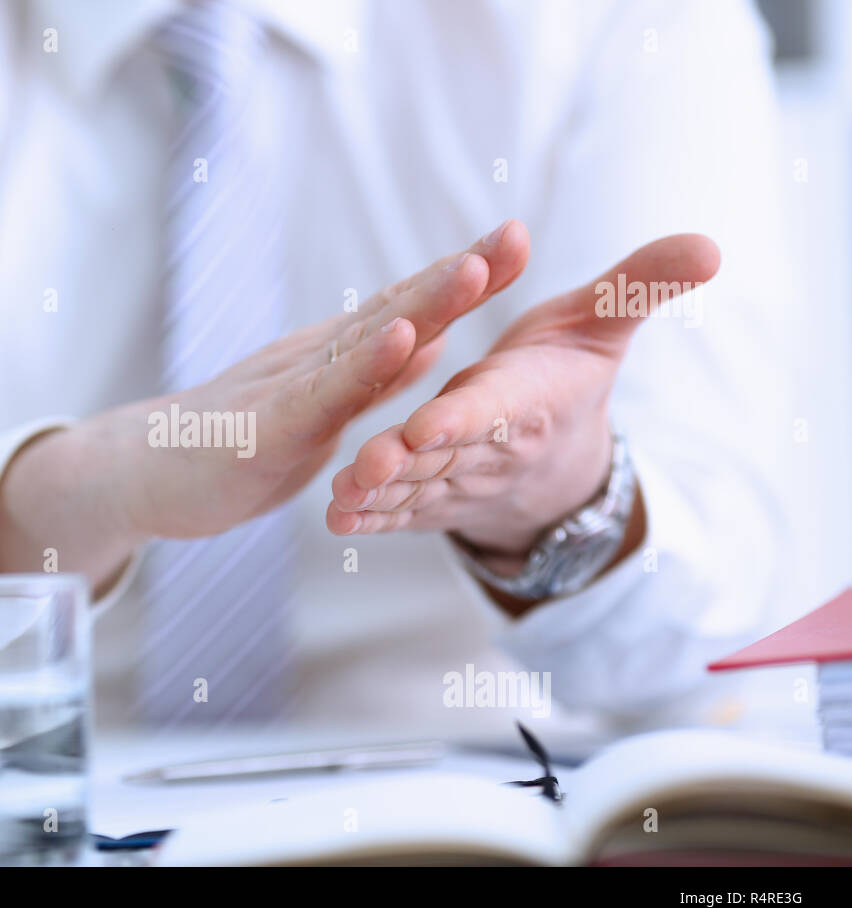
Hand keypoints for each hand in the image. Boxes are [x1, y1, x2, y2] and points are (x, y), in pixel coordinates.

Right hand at [0, 221, 530, 590]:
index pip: (406, 311)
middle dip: (460, 272)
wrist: (142, 472)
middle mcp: (315, 360)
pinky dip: (364, 366)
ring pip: (366, 341)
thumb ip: (370, 382)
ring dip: (423, 302)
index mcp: (332, 361)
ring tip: (474, 268)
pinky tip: (401, 339)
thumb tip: (429, 341)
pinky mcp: (267, 428)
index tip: (516, 241)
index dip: (462, 277)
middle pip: (397, 309)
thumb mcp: (317, 414)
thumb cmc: (230, 446)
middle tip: (517, 234)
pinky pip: (323, 396)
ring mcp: (290, 389)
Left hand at [326, 232, 719, 564]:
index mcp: (525, 404)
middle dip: (405, 461)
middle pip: (444, 456)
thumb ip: (641, 285)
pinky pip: (401, 513)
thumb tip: (713, 245)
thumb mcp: (602, 325)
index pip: (493, 412)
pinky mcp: (431, 502)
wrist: (555, 466)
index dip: (461, 418)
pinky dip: (370, 518)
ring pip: (414, 489)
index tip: (427, 423)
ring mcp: (457, 482)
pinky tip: (335, 519)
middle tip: (366, 462)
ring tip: (341, 495)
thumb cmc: (565, 378)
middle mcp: (489, 450)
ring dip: (378, 495)